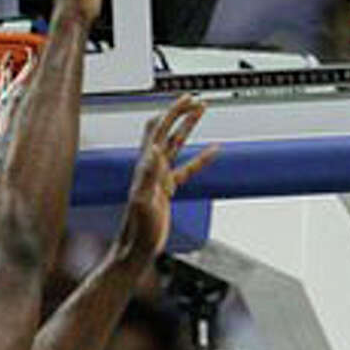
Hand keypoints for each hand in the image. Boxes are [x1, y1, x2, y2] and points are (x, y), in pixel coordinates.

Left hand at [116, 96, 219, 262]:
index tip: (187, 100)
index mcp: (146, 167)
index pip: (159, 131)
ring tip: (202, 111)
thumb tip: (155, 149)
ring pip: (176, 145)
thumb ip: (148, 176)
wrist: (136, 249)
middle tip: (197, 100)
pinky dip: (201, 158)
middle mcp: (151, 168)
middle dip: (181, 112)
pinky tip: (213, 151)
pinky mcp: (167, 190)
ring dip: (188, 126)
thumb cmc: (137, 230)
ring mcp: (159, 177)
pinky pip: (187, 169)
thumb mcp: (143, 202)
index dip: (172, 113)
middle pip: (167, 131)